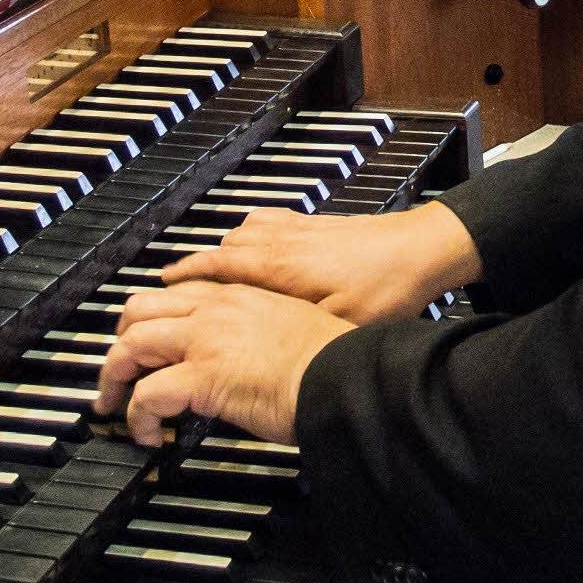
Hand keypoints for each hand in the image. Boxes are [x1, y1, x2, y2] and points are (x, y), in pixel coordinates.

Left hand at [95, 280, 353, 444]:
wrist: (343, 374)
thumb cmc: (330, 359)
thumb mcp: (290, 326)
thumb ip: (257, 332)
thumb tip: (243, 357)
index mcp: (238, 294)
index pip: (176, 292)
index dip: (149, 316)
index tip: (141, 337)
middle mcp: (215, 308)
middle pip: (140, 310)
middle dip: (118, 342)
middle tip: (116, 371)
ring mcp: (205, 338)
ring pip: (132, 345)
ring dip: (114, 377)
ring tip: (113, 405)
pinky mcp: (203, 375)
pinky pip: (148, 394)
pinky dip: (138, 416)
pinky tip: (147, 433)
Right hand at [159, 201, 482, 324]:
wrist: (420, 250)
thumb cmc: (384, 290)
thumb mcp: (334, 326)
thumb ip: (289, 335)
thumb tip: (258, 358)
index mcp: (278, 268)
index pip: (215, 268)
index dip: (185, 279)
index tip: (161, 287)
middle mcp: (280, 242)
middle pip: (220, 249)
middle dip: (192, 268)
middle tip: (170, 287)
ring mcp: (297, 229)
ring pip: (241, 234)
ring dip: (220, 252)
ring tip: (205, 273)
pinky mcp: (313, 225)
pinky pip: (265, 224)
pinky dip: (248, 237)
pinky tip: (251, 249)